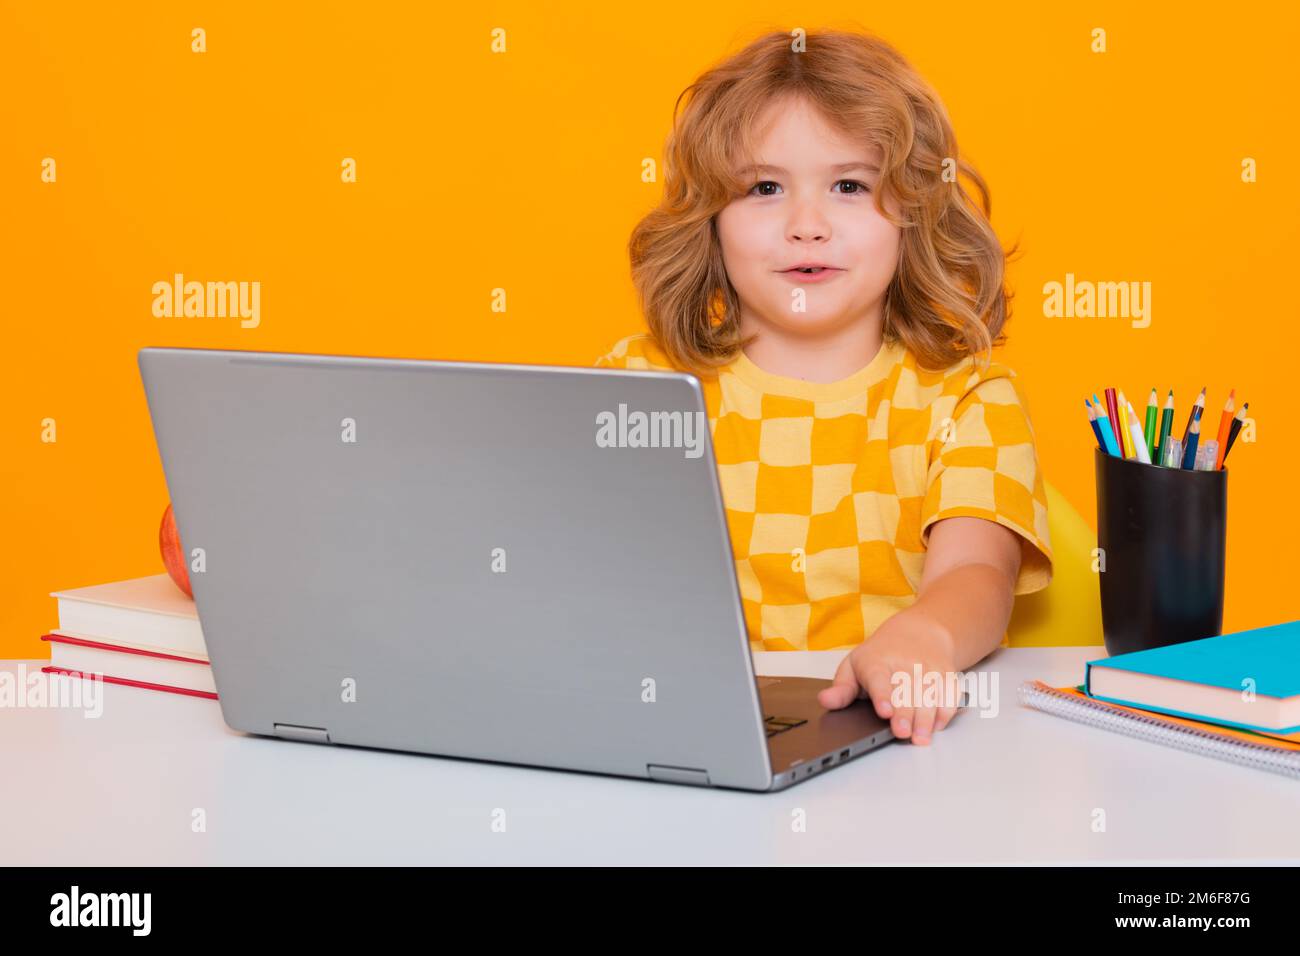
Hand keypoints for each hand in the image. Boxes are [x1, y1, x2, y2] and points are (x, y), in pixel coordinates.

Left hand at [816, 607, 960, 744]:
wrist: (919, 632)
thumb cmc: (881, 655)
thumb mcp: (854, 666)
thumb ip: (841, 689)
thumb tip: (825, 701)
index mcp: (876, 662)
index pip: (879, 678)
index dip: (883, 695)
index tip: (884, 710)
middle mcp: (904, 663)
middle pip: (906, 691)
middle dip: (906, 713)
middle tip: (903, 733)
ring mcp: (927, 668)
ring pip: (929, 694)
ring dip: (927, 717)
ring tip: (921, 738)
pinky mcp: (946, 674)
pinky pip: (949, 694)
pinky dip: (945, 711)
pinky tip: (936, 726)